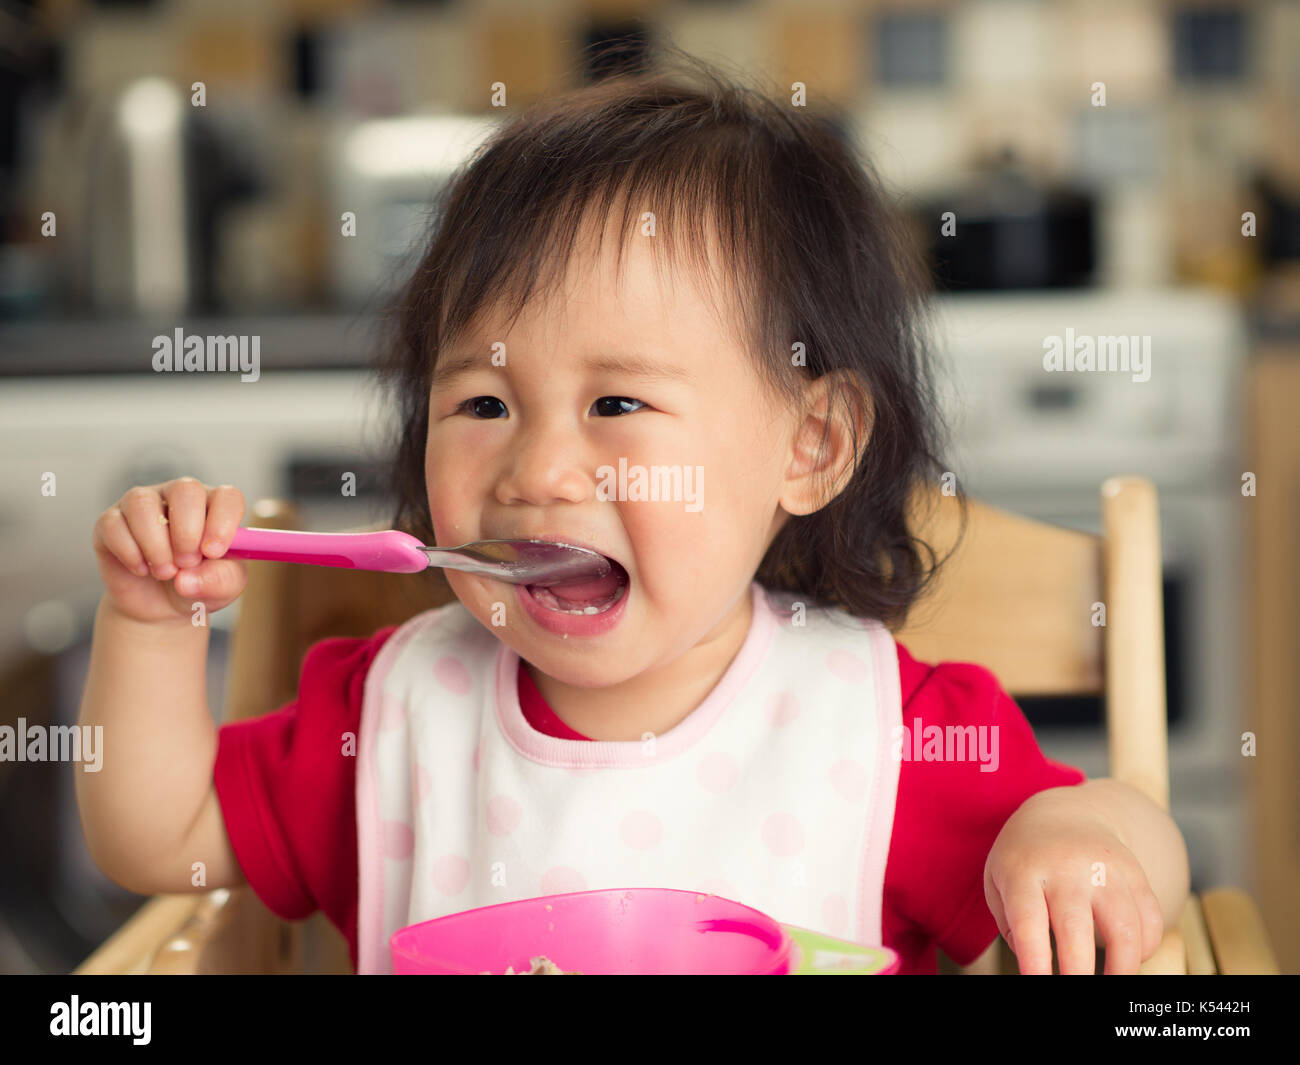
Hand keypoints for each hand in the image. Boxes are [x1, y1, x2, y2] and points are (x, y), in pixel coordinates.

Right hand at [92, 478, 246, 623]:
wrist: (160, 607)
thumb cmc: (199, 585)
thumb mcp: (222, 589)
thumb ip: (220, 580)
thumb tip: (188, 579)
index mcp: (214, 506)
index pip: (226, 496)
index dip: (223, 521)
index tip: (213, 552)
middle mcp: (178, 497)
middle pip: (185, 490)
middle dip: (187, 533)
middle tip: (187, 563)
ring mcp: (143, 505)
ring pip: (143, 503)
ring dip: (155, 544)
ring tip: (165, 572)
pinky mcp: (110, 522)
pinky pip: (113, 525)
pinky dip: (130, 553)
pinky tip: (141, 570)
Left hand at [983, 789, 1164, 973]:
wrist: (1065, 813)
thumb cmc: (1024, 859)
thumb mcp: (999, 881)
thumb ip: (1010, 924)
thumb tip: (1036, 964)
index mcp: (1024, 870)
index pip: (1028, 920)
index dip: (1034, 958)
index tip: (1037, 983)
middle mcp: (1066, 868)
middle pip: (1075, 929)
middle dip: (1078, 974)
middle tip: (1075, 994)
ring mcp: (1105, 869)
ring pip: (1124, 928)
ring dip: (1122, 968)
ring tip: (1111, 984)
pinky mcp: (1135, 873)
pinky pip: (1151, 918)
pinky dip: (1146, 948)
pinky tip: (1131, 958)